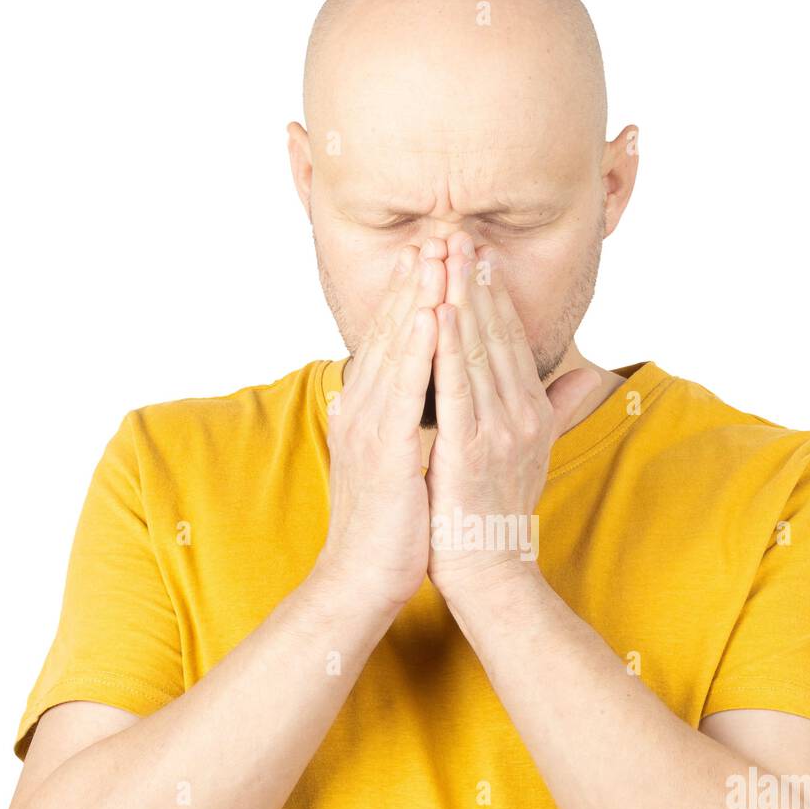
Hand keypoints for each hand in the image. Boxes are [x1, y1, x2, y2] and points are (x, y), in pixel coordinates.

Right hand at [315, 239, 446, 611]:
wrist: (365, 580)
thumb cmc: (398, 525)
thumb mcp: (415, 462)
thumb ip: (430, 421)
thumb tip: (445, 396)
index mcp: (374, 409)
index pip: (397, 339)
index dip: (417, 292)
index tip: (443, 252)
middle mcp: (364, 407)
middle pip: (392, 330)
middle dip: (417, 279)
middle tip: (441, 228)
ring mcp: (368, 426)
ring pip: (394, 349)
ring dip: (415, 297)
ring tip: (436, 251)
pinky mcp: (380, 451)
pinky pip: (400, 391)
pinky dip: (412, 349)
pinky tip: (426, 314)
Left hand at [425, 234, 597, 600]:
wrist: (490, 573)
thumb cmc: (497, 517)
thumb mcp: (535, 455)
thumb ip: (556, 410)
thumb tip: (589, 376)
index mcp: (529, 413)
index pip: (508, 341)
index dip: (492, 294)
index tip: (475, 251)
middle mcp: (520, 415)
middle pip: (494, 334)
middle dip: (474, 280)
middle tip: (458, 229)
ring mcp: (497, 430)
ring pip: (476, 350)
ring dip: (460, 297)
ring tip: (445, 251)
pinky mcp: (470, 448)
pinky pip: (456, 386)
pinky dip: (446, 345)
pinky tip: (436, 310)